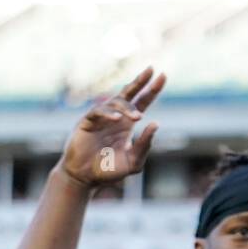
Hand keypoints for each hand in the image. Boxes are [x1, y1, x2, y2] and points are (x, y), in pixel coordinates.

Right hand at [59, 66, 164, 187]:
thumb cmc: (107, 171)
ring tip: (137, 117)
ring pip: (115, 102)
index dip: (152, 89)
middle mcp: (114, 117)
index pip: (142, 102)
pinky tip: (116, 119)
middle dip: (140, 81)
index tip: (163, 76)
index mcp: (127, 124)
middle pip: (128, 93)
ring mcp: (100, 118)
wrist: (84, 178)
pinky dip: (108, 113)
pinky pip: (98, 111)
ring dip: (128, 107)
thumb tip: (155, 123)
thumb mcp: (133, 161)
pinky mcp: (87, 122)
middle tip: (151, 70)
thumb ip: (145, 145)